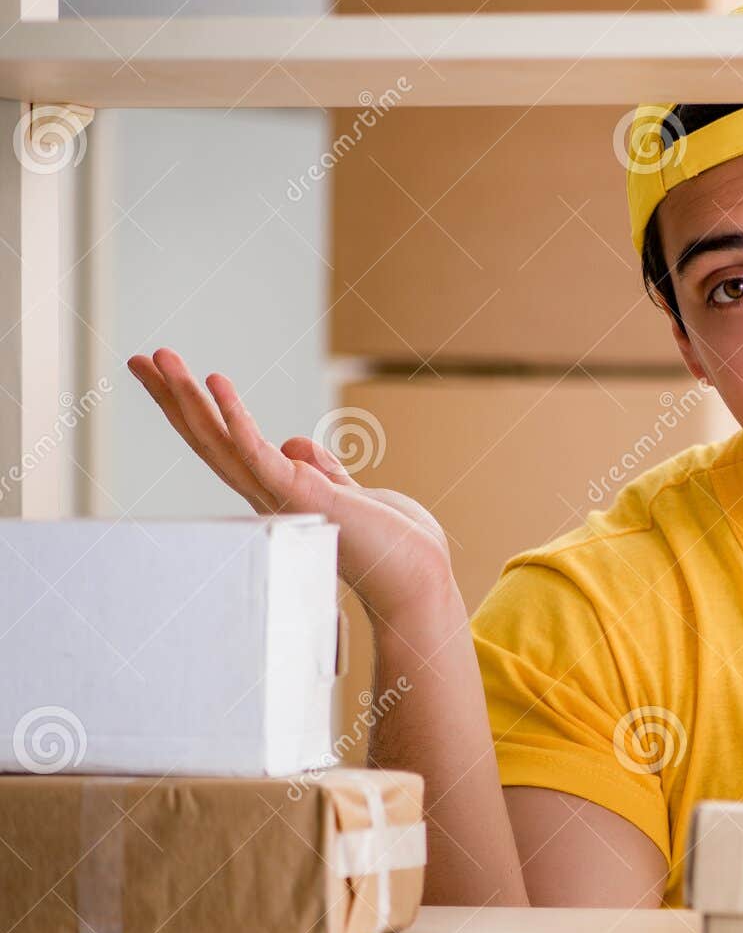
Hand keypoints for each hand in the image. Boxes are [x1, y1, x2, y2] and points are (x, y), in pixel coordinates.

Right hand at [127, 348, 456, 626]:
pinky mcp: (302, 495)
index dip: (193, 410)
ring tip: (162, 358)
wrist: (414, 575)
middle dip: (173, 398)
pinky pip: (257, 451)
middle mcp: (268, 495)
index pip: (224, 443)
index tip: (163, 373)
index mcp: (276, 492)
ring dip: (188, 398)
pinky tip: (215, 381)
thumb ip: (319, 467)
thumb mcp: (346, 491)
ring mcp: (281, 496)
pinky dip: (234, 415)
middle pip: (208, 439)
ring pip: (221, 441)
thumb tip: (292, 443)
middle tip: (140, 357)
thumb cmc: (387, 541)